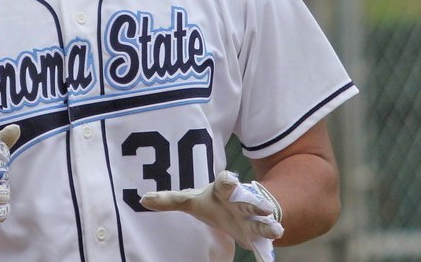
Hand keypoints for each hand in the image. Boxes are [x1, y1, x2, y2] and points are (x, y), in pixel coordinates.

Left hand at [140, 170, 283, 261]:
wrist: (239, 208)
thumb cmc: (213, 203)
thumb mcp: (192, 201)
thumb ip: (169, 200)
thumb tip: (142, 199)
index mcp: (223, 189)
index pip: (225, 181)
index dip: (227, 180)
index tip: (228, 180)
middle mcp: (239, 200)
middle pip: (246, 199)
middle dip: (254, 202)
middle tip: (262, 206)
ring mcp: (250, 216)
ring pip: (259, 218)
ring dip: (267, 222)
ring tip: (275, 227)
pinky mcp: (255, 231)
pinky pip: (264, 235)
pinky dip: (270, 238)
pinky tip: (277, 239)